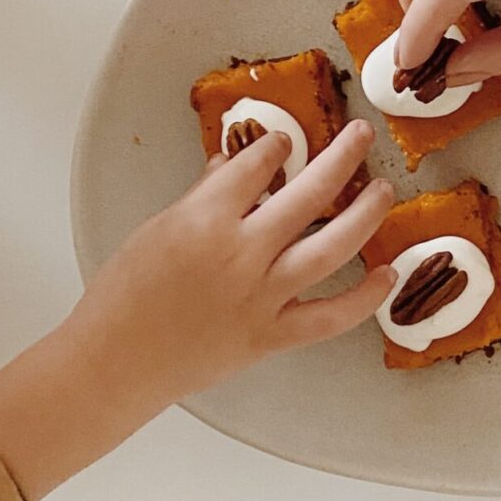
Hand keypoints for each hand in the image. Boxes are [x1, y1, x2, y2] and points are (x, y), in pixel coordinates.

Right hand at [0, 121, 395, 500]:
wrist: (113, 365)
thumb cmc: (124, 294)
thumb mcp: (158, 227)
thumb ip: (204, 194)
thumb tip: (234, 161)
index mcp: (205, 219)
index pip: (256, 164)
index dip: (276, 146)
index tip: (286, 140)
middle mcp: (241, 254)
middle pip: (308, 195)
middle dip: (342, 157)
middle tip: (362, 135)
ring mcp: (260, 298)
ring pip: (330, 249)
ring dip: (364, 215)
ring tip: (384, 189)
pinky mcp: (269, 337)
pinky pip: (329, 318)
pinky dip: (363, 299)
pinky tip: (387, 275)